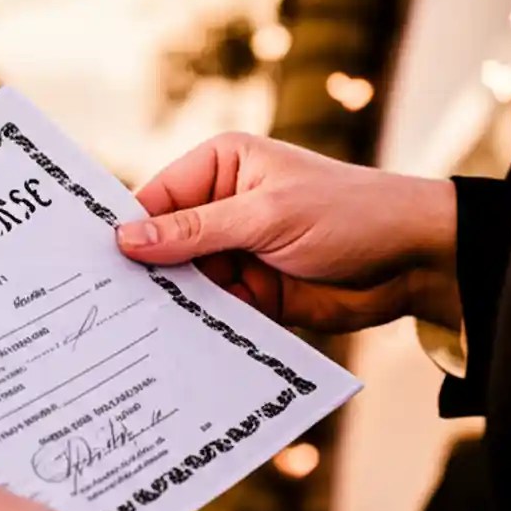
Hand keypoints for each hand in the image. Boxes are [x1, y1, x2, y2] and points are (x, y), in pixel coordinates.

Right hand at [118, 132, 461, 332]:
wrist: (416, 262)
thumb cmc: (349, 214)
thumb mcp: (265, 216)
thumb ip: (193, 231)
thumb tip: (126, 238)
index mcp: (222, 166)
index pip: (157, 198)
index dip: (127, 230)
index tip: (93, 263)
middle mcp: (222, 206)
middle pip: (164, 243)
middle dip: (143, 271)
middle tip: (101, 302)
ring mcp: (235, 251)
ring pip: (183, 281)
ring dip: (168, 303)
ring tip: (129, 330)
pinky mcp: (250, 292)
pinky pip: (210, 310)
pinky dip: (196, 326)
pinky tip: (170, 344)